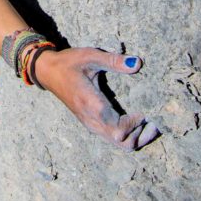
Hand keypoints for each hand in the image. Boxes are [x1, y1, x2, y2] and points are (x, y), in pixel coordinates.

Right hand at [33, 47, 159, 149]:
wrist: (47, 72)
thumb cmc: (68, 62)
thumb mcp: (90, 56)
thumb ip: (113, 61)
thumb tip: (137, 63)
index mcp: (90, 104)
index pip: (117, 129)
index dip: (133, 125)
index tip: (143, 113)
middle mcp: (90, 119)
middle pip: (120, 143)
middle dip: (139, 136)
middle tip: (153, 124)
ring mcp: (89, 124)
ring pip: (116, 143)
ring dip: (134, 138)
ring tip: (147, 125)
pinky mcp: (90, 123)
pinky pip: (111, 138)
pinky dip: (126, 135)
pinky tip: (133, 123)